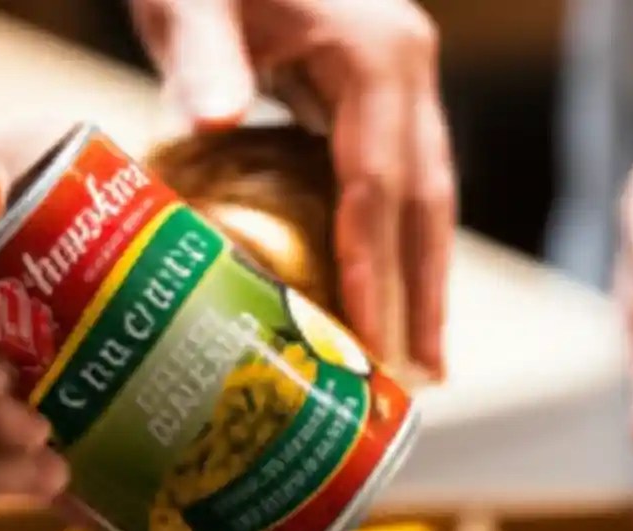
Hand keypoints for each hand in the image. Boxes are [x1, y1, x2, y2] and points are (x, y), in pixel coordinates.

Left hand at [132, 0, 455, 376]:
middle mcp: (406, 70)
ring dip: (422, 274)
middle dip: (425, 290)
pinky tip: (379, 289)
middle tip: (424, 375)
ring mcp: (398, 82)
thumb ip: (206, 55)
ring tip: (418, 355)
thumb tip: (215, 121)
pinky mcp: (374, 94)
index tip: (371, 340)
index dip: (375, 265)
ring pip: (423, 194)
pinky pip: (394, 181)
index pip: (381, 180)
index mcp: (378, 52)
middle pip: (427, 199)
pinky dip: (392, 241)